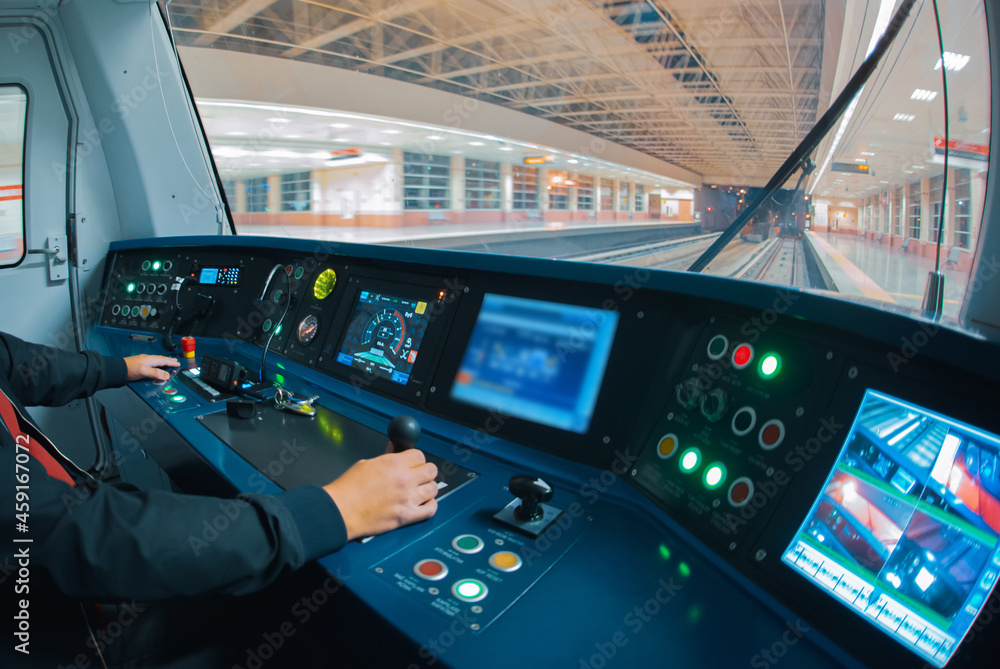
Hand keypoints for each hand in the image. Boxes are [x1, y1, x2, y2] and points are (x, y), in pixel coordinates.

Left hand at [125, 354, 179, 381]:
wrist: (117, 370)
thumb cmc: (129, 369)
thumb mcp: (144, 371)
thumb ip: (156, 373)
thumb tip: (166, 375)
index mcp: (150, 360)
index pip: (164, 360)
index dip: (171, 362)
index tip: (177, 364)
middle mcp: (147, 359)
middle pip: (161, 359)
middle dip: (168, 360)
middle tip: (174, 361)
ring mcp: (143, 361)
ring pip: (156, 360)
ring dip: (163, 361)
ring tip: (167, 362)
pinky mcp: (139, 364)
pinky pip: (152, 362)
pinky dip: (156, 363)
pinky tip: (154, 365)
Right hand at [323, 449, 437, 540]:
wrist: (340, 511)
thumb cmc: (348, 489)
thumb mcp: (366, 464)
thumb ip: (386, 457)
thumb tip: (394, 450)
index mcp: (394, 463)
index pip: (420, 455)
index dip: (416, 460)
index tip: (413, 464)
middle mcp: (404, 479)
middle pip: (431, 470)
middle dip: (425, 472)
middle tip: (419, 476)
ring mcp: (407, 498)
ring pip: (433, 489)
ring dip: (428, 488)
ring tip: (419, 490)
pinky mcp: (406, 516)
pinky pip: (431, 509)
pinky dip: (430, 505)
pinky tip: (423, 503)